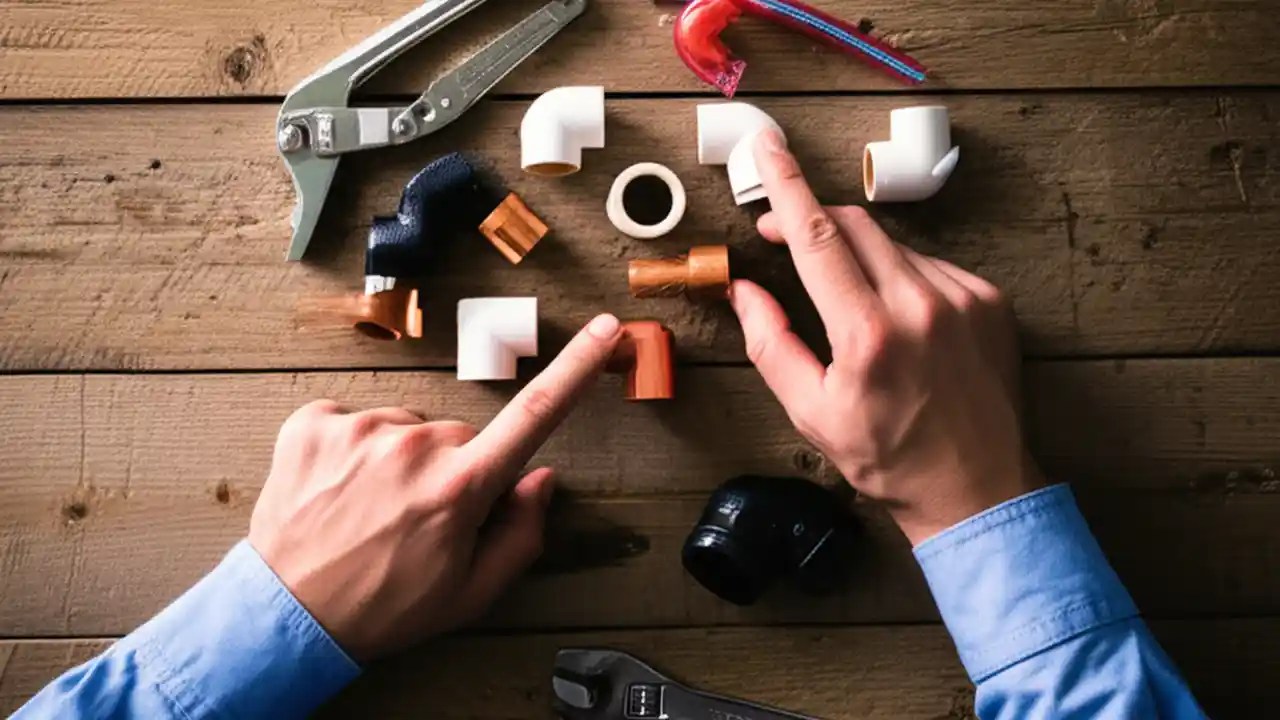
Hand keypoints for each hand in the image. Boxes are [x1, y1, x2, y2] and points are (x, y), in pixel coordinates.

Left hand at [248, 314, 622, 660]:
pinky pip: (355, 421)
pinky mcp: (314, 422)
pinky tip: (338, 490)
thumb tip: (540, 477)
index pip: (535, 414)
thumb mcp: (471, 592)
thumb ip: (521, 533)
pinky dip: (351, 451)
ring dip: (397, 461)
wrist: (286, 617)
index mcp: (461, 488)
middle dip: (451, 468)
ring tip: (369, 510)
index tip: (604, 328)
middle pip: (458, 436)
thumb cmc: (384, 607)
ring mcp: (361, 429)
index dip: (577, 367)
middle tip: (416, 519)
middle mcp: (414, 447)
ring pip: (406, 429)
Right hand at [730, 130, 1042, 545]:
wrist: (978, 488)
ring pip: (891, 246)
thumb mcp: (811, 412)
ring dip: (857, 257)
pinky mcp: (989, 300)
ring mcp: (963, 297)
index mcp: (868, 333)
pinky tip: (898, 322)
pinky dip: (900, 277)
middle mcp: (920, 303)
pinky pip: (929, 265)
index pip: (817, 238)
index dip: (786, 187)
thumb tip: (743, 289)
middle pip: (853, 226)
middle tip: (782, 236)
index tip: (767, 147)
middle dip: (812, 220)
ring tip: (851, 311)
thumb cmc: (888, 458)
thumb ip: (770, 343)